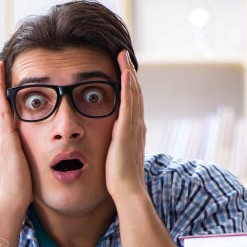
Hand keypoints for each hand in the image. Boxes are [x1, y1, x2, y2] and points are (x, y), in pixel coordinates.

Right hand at [0, 61, 32, 214]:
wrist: (11, 202)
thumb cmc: (19, 191)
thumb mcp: (22, 170)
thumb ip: (24, 160)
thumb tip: (30, 158)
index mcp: (3, 145)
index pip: (2, 117)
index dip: (1, 101)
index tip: (4, 86)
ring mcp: (0, 138)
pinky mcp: (6, 139)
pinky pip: (2, 112)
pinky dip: (1, 96)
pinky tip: (3, 83)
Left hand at [105, 50, 147, 202]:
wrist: (127, 190)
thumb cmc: (118, 179)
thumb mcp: (116, 157)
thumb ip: (114, 146)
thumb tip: (109, 143)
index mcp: (134, 131)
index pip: (132, 103)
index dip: (128, 86)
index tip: (123, 71)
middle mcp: (137, 125)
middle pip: (135, 93)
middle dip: (129, 73)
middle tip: (123, 55)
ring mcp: (134, 127)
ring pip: (133, 93)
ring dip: (128, 73)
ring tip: (123, 56)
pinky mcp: (127, 130)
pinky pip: (128, 103)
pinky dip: (128, 87)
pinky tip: (124, 73)